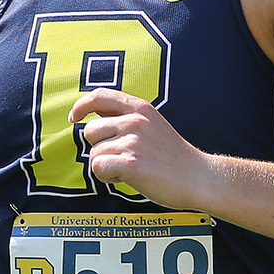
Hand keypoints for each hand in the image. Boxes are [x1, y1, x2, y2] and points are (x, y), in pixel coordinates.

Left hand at [70, 88, 217, 208]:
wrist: (199, 177)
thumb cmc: (173, 155)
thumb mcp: (152, 124)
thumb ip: (126, 117)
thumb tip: (94, 115)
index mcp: (140, 108)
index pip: (99, 96)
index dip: (81, 106)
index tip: (74, 117)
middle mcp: (135, 121)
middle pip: (90, 131)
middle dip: (99, 148)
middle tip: (122, 157)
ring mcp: (133, 142)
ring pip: (94, 153)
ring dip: (106, 165)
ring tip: (130, 168)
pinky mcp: (131, 164)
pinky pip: (98, 169)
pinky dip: (108, 178)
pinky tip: (127, 178)